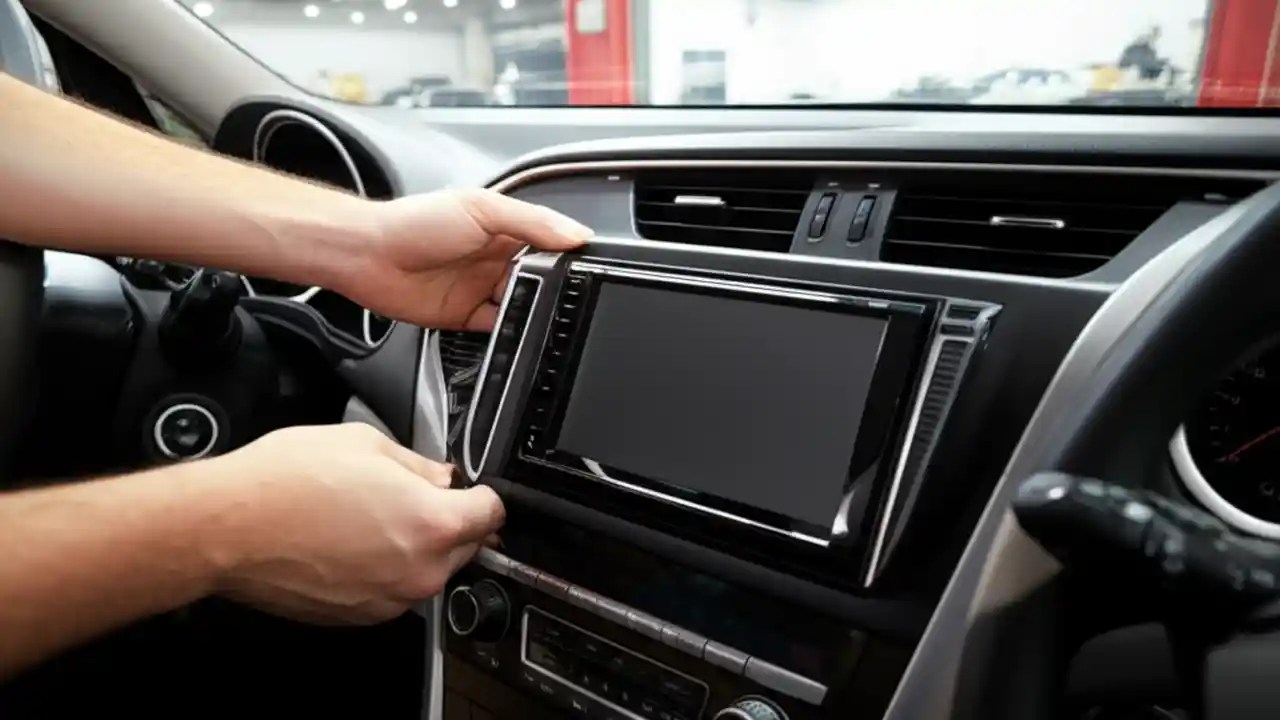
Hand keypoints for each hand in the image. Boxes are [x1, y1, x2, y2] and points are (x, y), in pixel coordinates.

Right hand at [203, 423, 503, 624]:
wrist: (226, 528)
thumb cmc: (286, 482)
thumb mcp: (367, 444)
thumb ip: (421, 464)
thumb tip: (442, 476)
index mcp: (432, 524)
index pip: (492, 512)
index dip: (482, 492)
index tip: (472, 487)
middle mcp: (419, 571)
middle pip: (465, 544)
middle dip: (448, 519)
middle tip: (407, 494)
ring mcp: (390, 599)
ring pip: (429, 568)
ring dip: (414, 546)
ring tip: (367, 516)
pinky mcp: (361, 616)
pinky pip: (393, 588)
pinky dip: (384, 568)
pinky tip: (349, 540)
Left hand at [338, 189, 591, 330]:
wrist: (367, 254)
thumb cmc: (415, 222)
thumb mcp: (481, 208)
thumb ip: (530, 221)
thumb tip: (577, 234)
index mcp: (502, 227)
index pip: (548, 242)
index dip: (567, 254)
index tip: (589, 266)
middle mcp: (494, 258)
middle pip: (539, 278)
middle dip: (555, 288)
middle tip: (571, 296)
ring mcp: (479, 289)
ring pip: (522, 306)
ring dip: (534, 311)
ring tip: (548, 314)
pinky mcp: (464, 317)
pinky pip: (497, 328)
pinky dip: (511, 332)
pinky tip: (520, 330)